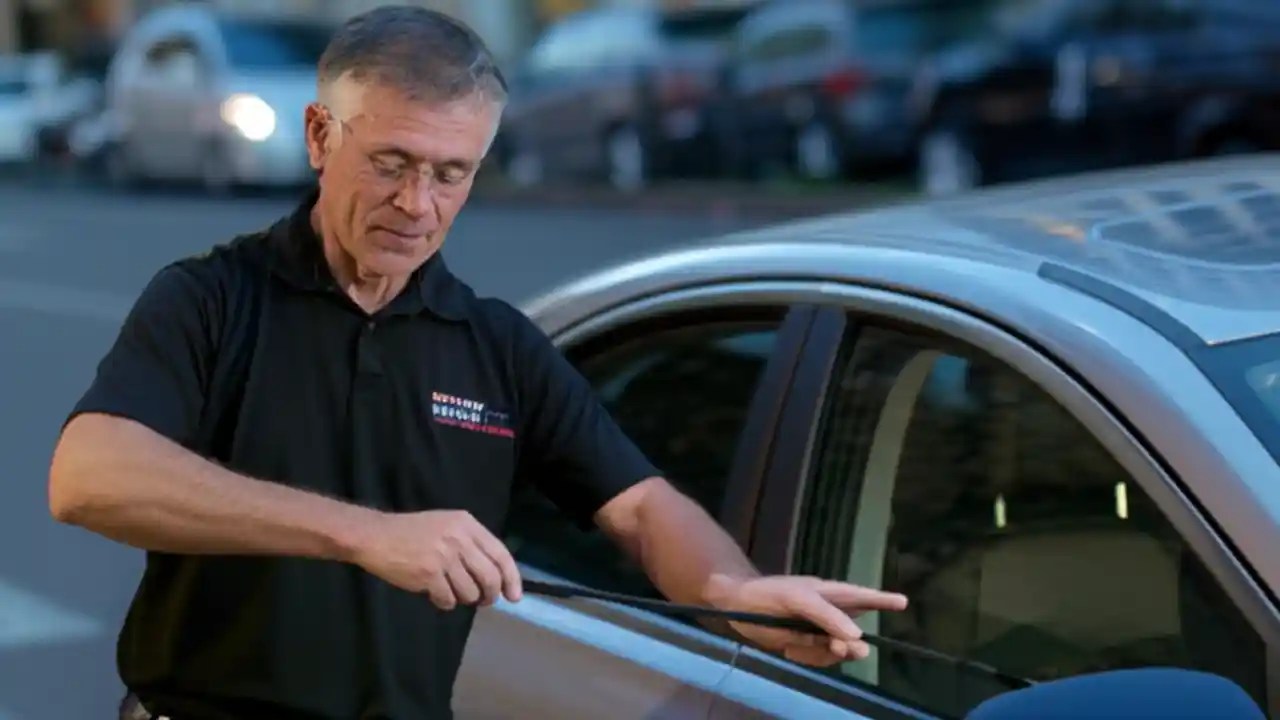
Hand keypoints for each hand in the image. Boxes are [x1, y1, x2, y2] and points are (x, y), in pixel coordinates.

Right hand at [353, 510, 522, 609]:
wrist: (376, 536)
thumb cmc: (412, 532)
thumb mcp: (446, 525)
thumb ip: (470, 544)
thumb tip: (495, 575)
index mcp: (467, 524)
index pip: (501, 554)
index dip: (511, 578)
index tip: (514, 596)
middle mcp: (460, 539)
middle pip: (490, 577)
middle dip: (491, 595)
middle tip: (484, 601)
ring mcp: (445, 557)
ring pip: (471, 592)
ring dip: (464, 598)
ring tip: (451, 591)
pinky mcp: (429, 575)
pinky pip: (449, 599)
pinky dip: (445, 602)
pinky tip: (436, 594)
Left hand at [706, 575, 907, 666]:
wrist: (735, 606)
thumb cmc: (767, 593)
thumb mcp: (797, 599)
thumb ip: (827, 615)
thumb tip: (856, 635)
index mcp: (827, 593)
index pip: (859, 596)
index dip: (880, 599)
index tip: (902, 602)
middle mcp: (825, 612)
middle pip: (851, 631)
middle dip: (850, 643)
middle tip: (843, 650)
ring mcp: (814, 630)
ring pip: (836, 649)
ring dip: (828, 654)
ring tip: (804, 648)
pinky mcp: (802, 645)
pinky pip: (817, 658)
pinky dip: (808, 658)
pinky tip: (790, 650)